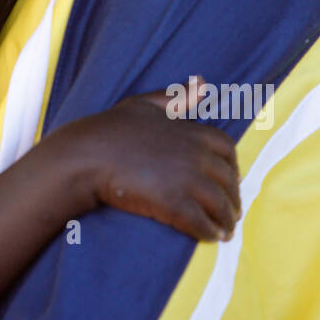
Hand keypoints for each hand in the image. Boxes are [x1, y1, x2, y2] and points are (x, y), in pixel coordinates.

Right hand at [74, 79, 241, 241]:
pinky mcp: (174, 204)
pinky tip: (211, 237)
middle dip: (233, 198)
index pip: (227, 149)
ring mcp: (187, 180)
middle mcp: (195, 155)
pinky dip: (210, 231)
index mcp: (191, 132)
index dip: (232, 167)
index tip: (230, 180)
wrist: (87, 155)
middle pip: (227, 180)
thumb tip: (203, 82)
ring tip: (225, 231)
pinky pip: (202, 223)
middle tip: (232, 212)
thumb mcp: (145, 104)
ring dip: (226, 219)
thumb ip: (176, 96)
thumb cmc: (111, 128)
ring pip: (218, 204)